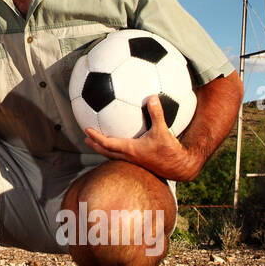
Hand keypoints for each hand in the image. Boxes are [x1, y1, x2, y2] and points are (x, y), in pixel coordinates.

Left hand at [83, 94, 199, 180]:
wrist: (178, 168)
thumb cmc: (170, 150)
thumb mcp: (163, 130)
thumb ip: (157, 113)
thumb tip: (152, 97)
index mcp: (130, 149)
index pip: (107, 143)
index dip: (96, 137)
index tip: (86, 130)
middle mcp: (129, 156)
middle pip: (106, 152)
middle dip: (94, 145)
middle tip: (86, 138)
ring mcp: (134, 161)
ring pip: (113, 156)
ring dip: (103, 149)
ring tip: (97, 142)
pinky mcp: (140, 162)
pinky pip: (122, 156)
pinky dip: (116, 150)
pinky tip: (120, 143)